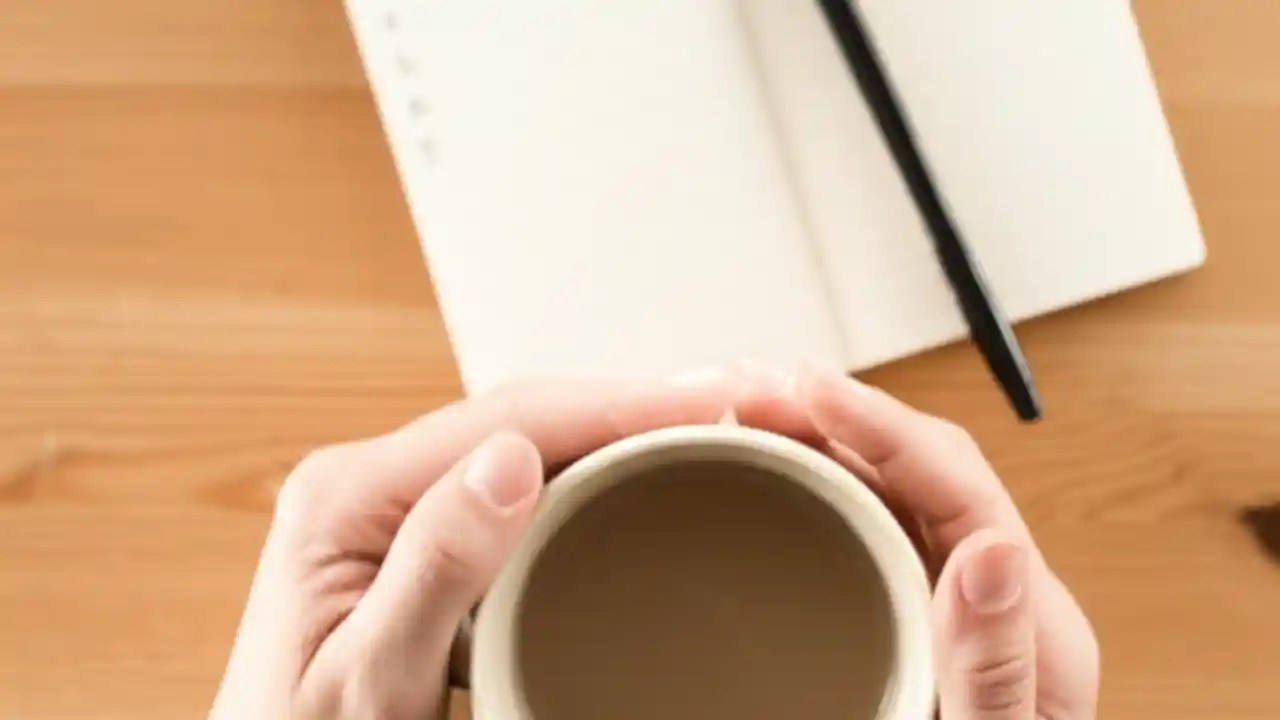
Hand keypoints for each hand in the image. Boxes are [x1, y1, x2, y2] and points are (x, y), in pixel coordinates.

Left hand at [211, 374, 731, 718]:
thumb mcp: (368, 680)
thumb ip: (433, 569)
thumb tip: (511, 458)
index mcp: (349, 496)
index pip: (506, 420)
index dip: (616, 402)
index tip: (710, 396)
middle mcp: (374, 484)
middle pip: (527, 417)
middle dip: (633, 402)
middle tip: (739, 397)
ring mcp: (402, 509)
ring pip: (532, 444)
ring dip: (620, 429)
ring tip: (710, 422)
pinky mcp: (428, 542)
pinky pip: (525, 488)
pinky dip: (593, 473)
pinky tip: (643, 474)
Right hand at [733, 365, 1099, 719]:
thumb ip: (998, 666)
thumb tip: (997, 549)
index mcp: (1025, 609)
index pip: (954, 480)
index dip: (878, 421)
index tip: (803, 391)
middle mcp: (986, 583)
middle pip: (914, 462)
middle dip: (831, 411)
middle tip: (745, 388)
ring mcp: (941, 590)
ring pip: (881, 481)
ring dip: (814, 434)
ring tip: (743, 408)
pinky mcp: (901, 602)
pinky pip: (858, 519)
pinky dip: (808, 478)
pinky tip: (764, 467)